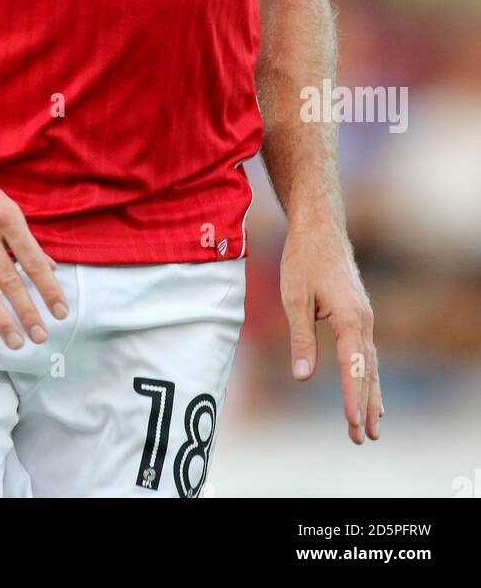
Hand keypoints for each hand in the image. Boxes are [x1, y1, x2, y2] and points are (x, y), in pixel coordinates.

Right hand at [0, 140, 68, 349]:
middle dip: (28, 311)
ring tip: (15, 342)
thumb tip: (48, 264)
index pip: (33, 259)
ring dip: (1, 319)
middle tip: (41, 337)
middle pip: (11, 279)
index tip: (61, 310)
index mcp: (5, 216)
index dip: (48, 287)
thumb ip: (20, 235)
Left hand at [280, 223, 382, 443]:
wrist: (319, 228)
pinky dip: (370, 375)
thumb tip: (303, 376)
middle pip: (368, 371)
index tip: (352, 423)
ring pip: (371, 364)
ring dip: (371, 395)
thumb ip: (301, 338)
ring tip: (373, 427)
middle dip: (365, 405)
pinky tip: (371, 391)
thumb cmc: (303, 259)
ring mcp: (364, 317)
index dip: (352, 397)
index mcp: (349, 317)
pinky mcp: (359, 314)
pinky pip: (367, 352)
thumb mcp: (295, 298)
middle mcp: (363, 320)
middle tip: (363, 439)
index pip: (353, 366)